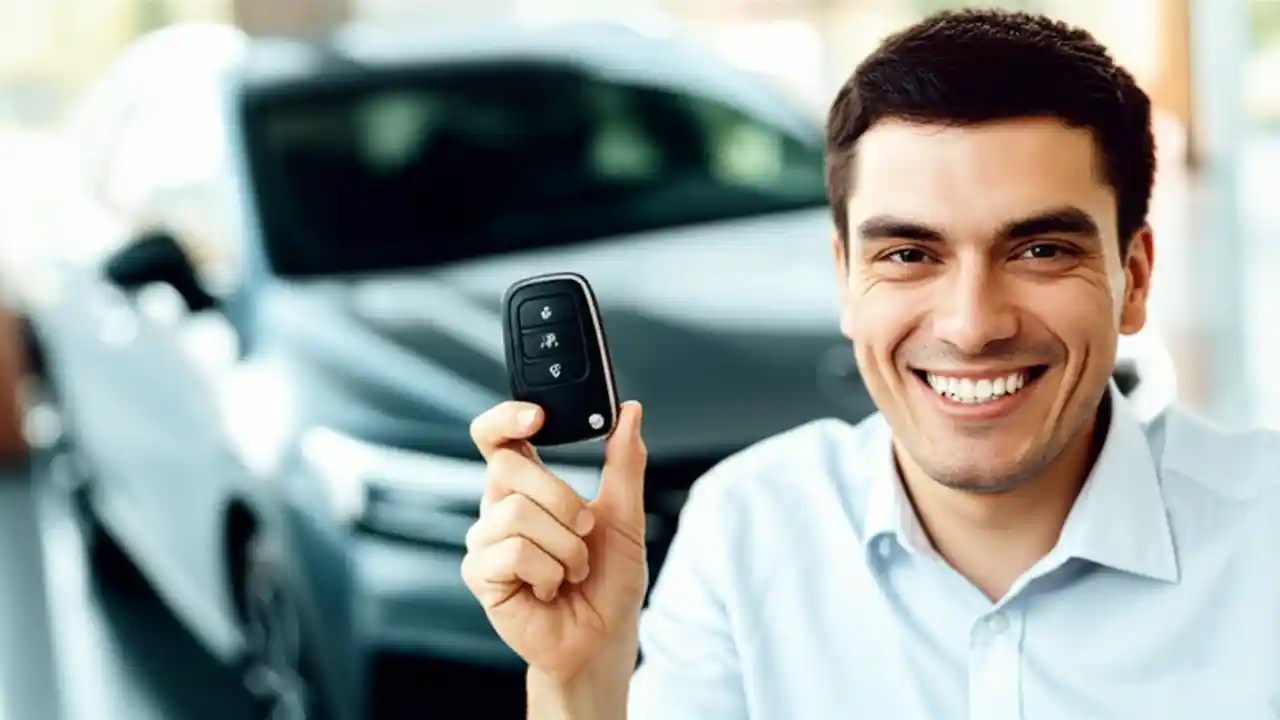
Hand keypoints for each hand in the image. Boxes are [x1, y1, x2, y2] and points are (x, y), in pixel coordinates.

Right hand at [463, 400, 647, 682]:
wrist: (602, 639)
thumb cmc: (608, 581)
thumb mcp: (627, 516)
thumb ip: (624, 463)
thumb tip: (630, 411)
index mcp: (527, 486)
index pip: (496, 437)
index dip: (506, 418)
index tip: (537, 416)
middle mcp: (499, 507)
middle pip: (508, 466)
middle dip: (562, 498)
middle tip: (584, 530)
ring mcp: (486, 541)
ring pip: (516, 512)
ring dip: (564, 546)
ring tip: (571, 569)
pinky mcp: (480, 574)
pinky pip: (512, 553)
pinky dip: (548, 572)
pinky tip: (551, 588)